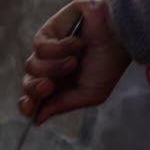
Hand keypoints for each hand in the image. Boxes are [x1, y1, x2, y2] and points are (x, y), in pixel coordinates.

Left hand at [19, 0, 130, 123]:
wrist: (122, 33)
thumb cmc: (110, 64)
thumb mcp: (90, 94)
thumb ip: (62, 105)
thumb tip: (37, 120)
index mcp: (61, 85)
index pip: (34, 98)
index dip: (27, 105)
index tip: (30, 107)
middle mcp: (51, 68)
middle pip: (28, 83)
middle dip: (35, 88)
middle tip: (49, 85)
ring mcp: (48, 49)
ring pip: (31, 66)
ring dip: (54, 67)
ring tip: (74, 61)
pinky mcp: (48, 30)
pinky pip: (38, 46)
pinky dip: (58, 48)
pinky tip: (76, 43)